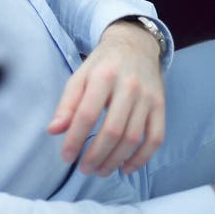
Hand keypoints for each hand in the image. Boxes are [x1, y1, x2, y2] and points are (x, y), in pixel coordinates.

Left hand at [47, 20, 164, 176]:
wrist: (135, 45)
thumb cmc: (103, 64)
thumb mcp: (81, 76)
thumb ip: (67, 104)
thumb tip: (53, 131)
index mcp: (103, 76)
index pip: (87, 114)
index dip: (75, 139)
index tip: (66, 156)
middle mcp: (128, 85)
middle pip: (112, 130)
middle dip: (95, 156)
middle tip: (84, 168)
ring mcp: (147, 97)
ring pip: (133, 138)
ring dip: (115, 161)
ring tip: (100, 170)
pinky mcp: (160, 105)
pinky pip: (155, 138)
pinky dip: (141, 159)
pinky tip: (126, 167)